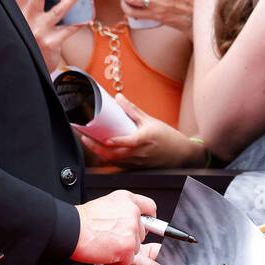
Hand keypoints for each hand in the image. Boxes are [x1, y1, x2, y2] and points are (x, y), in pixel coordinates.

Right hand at [10, 0, 86, 70]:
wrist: (32, 67)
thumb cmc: (32, 39)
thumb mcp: (26, 21)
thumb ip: (33, 5)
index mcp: (18, 12)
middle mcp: (26, 20)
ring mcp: (38, 32)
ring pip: (57, 11)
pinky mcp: (50, 43)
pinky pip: (68, 29)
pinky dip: (79, 22)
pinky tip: (87, 17)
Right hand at [71, 188, 156, 264]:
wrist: (71, 229)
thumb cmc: (82, 220)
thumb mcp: (106, 205)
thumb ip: (122, 211)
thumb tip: (131, 220)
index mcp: (126, 199)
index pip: (149, 207)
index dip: (149, 218)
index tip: (147, 224)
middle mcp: (132, 211)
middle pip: (142, 232)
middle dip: (129, 239)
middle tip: (113, 240)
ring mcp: (131, 229)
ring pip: (135, 247)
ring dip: (122, 251)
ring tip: (105, 247)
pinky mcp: (128, 246)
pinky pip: (128, 260)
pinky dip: (117, 263)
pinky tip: (105, 256)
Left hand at [75, 93, 205, 168]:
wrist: (180, 154)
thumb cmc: (167, 137)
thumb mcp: (150, 120)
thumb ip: (132, 110)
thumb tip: (118, 98)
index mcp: (144, 140)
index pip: (127, 142)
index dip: (114, 142)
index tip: (103, 137)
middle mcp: (139, 153)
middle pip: (114, 154)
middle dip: (97, 147)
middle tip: (85, 138)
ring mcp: (136, 162)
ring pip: (113, 161)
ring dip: (99, 153)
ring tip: (88, 142)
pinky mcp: (135, 167)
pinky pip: (117, 164)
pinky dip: (107, 158)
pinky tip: (99, 151)